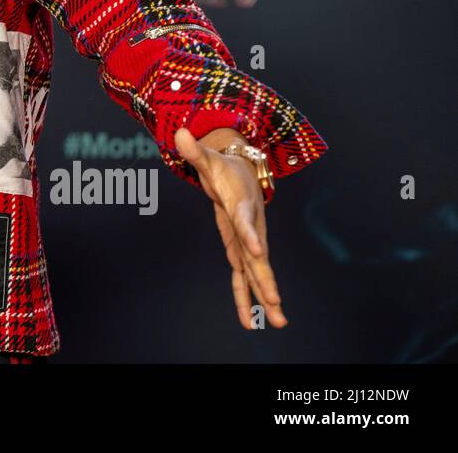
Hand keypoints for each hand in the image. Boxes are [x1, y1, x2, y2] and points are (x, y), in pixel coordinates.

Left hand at [174, 127, 285, 330]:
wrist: (246, 172)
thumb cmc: (225, 167)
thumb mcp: (209, 159)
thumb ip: (194, 151)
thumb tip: (180, 132)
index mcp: (241, 205)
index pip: (245, 221)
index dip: (250, 235)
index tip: (257, 252)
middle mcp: (250, 227)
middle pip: (259, 257)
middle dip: (267, 280)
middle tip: (276, 303)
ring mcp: (248, 241)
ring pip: (256, 273)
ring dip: (265, 297)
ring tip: (278, 324)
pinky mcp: (242, 250)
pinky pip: (244, 277)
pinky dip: (246, 297)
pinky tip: (250, 320)